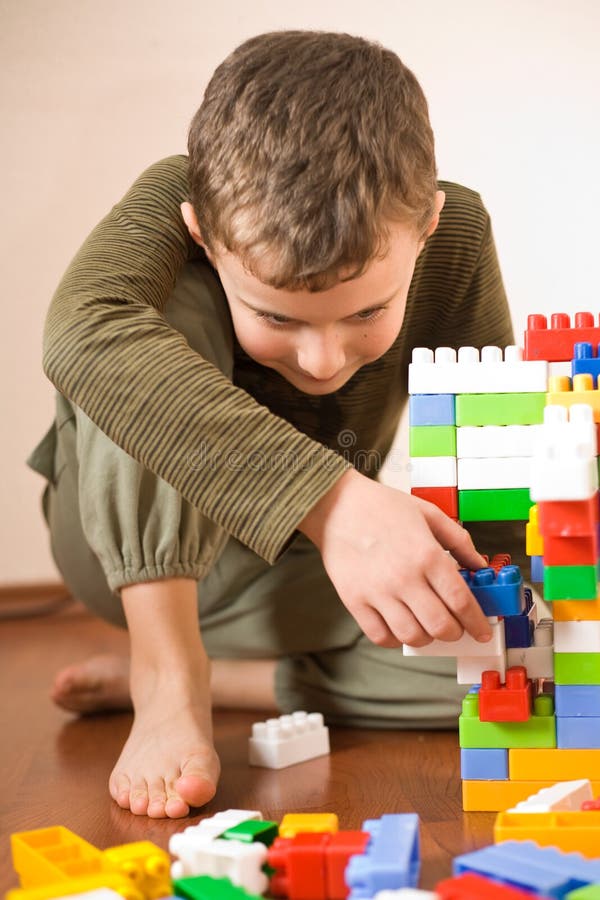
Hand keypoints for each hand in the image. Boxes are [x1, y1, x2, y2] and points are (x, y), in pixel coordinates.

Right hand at [299, 469, 490, 647]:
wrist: (335, 504)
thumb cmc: (381, 505)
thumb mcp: (428, 513)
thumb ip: (459, 540)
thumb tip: (479, 565)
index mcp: (426, 554)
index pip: (461, 601)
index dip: (476, 621)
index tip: (482, 630)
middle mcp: (404, 577)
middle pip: (440, 626)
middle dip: (455, 632)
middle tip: (456, 627)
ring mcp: (377, 592)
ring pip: (412, 636)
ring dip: (427, 638)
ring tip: (427, 626)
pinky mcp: (354, 600)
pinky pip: (380, 636)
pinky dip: (395, 639)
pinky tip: (400, 626)